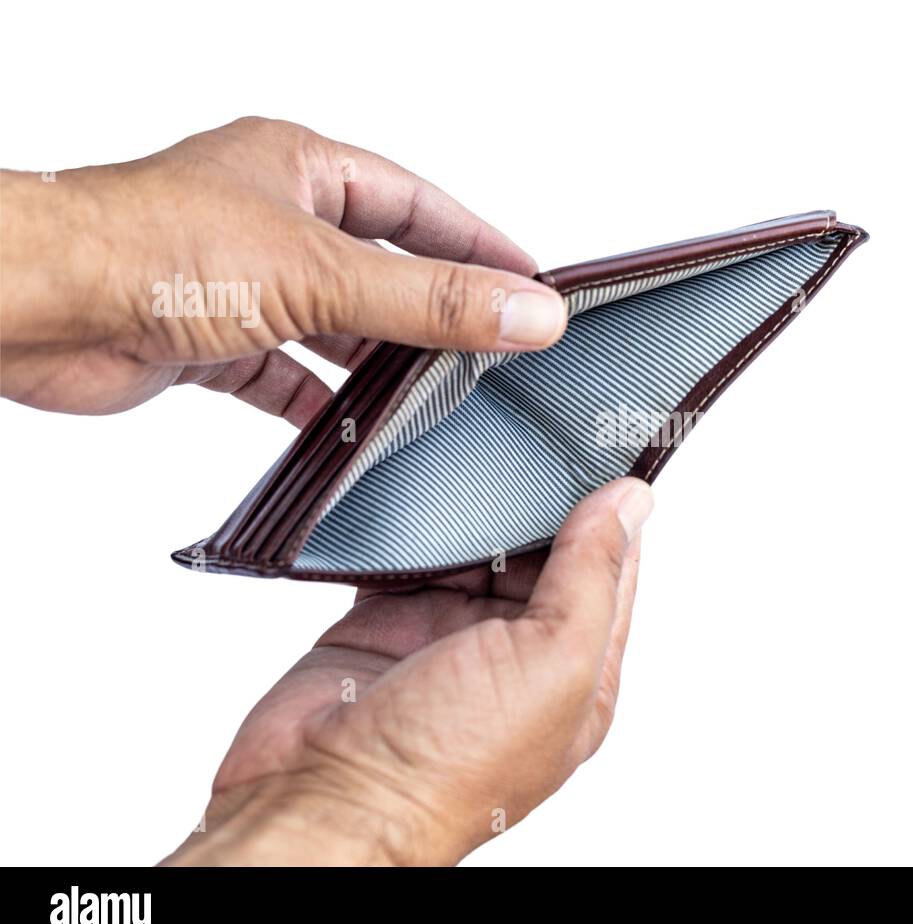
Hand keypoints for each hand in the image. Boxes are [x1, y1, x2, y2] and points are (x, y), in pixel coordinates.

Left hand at [0, 117, 565, 423]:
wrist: (36, 308)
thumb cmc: (147, 249)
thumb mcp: (321, 272)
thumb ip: (431, 298)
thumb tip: (525, 310)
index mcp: (299, 170)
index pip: (416, 203)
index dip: (476, 241)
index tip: (529, 280)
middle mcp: (270, 220)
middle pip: (378, 266)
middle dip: (431, 309)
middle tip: (492, 345)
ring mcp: (239, 281)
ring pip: (333, 325)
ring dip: (376, 362)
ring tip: (435, 396)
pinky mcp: (208, 339)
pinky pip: (282, 375)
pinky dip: (317, 404)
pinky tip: (349, 429)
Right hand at [163, 478, 652, 865]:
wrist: (322, 804)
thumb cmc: (444, 768)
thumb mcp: (553, 664)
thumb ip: (591, 579)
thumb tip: (630, 505)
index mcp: (573, 674)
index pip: (609, 575)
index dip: (612, 516)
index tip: (606, 451)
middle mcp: (513, 658)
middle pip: (541, 555)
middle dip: (539, 501)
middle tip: (535, 435)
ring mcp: (445, 640)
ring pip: (474, 550)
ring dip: (475, 508)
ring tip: (480, 446)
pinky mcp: (382, 625)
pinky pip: (405, 557)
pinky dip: (410, 524)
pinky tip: (419, 486)